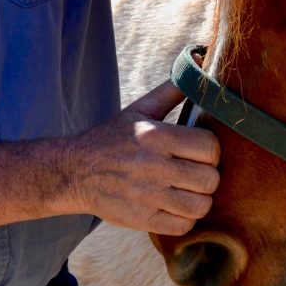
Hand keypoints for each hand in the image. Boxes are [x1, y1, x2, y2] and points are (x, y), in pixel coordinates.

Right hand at [66, 82, 220, 234]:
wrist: (74, 172)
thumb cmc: (112, 138)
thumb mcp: (139, 109)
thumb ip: (172, 89)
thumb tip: (200, 59)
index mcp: (154, 136)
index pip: (209, 147)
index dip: (210, 151)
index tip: (199, 152)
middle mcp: (152, 166)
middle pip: (209, 179)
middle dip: (207, 176)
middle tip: (194, 172)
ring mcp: (147, 196)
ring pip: (200, 205)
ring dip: (199, 199)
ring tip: (188, 191)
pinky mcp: (141, 219)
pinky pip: (183, 225)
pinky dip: (184, 218)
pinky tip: (175, 206)